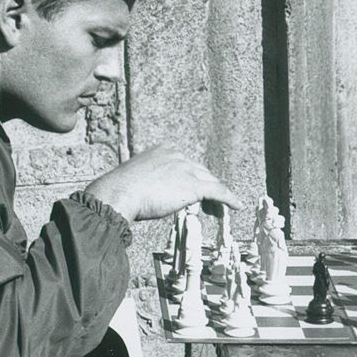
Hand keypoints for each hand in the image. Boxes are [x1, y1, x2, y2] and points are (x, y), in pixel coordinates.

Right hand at [83, 144, 242, 221]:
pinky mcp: (194, 185)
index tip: (193, 189)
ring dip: (218, 195)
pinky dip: (229, 199)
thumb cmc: (120, 190)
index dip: (192, 178)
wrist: (119, 193)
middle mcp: (177, 155)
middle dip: (206, 186)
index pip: (186, 165)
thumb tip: (152, 192)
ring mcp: (186, 169)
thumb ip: (150, 180)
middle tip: (210, 201)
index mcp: (163, 150)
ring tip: (223, 207)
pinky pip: (218, 191)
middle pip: (200, 171)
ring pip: (210, 182)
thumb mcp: (136, 178)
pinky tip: (236, 206)